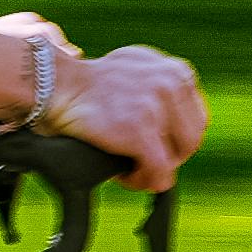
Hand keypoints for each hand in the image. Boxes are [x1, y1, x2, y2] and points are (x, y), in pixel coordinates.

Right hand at [41, 41, 205, 188]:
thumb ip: (160, 90)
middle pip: (191, 139)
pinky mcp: (140, 129)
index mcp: (176, 71)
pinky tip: (123, 176)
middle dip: (169, 157)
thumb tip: (172, 128)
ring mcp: (157, 106)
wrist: (56, 84)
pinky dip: (141, 180)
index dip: (176, 140)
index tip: (156, 148)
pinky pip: (158, 171)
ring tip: (132, 171)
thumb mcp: (136, 71)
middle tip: (142, 164)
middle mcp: (172, 83)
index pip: (196, 118)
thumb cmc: (88, 84)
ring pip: (176, 158)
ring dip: (155, 171)